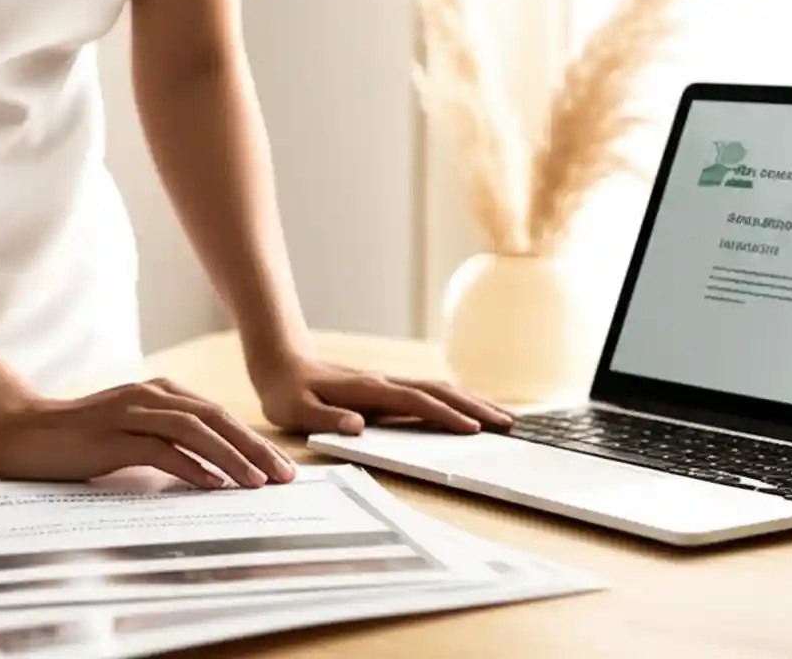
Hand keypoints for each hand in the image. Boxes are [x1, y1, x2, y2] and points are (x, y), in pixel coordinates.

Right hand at [0, 378, 296, 489]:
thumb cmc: (82, 440)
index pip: (220, 417)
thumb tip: (215, 469)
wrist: (22, 431)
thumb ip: (170, 442)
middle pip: (217, 420)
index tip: (281, 466)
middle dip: (255, 448)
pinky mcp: (113, 436)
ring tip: (257, 482)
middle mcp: (152, 396)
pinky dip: (191, 466)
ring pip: (196, 431)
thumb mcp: (134, 435)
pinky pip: (161, 449)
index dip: (253, 440)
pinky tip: (213, 484)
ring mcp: (132, 413)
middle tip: (284, 475)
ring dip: (232, 457)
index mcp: (163, 393)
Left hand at [253, 353, 514, 435]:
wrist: (283, 362)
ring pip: (442, 388)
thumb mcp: (297, 410)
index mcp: (369, 390)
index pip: (416, 403)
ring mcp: (391, 383)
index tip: (473, 430)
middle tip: (508, 423)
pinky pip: (432, 392)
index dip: (445, 416)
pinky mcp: (391, 388)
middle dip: (476, 407)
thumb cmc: (288, 391)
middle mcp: (387, 382)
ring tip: (504, 417)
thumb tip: (358, 426)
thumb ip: (327, 417)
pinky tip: (473, 409)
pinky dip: (458, 399)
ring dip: (474, 402)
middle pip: (441, 391)